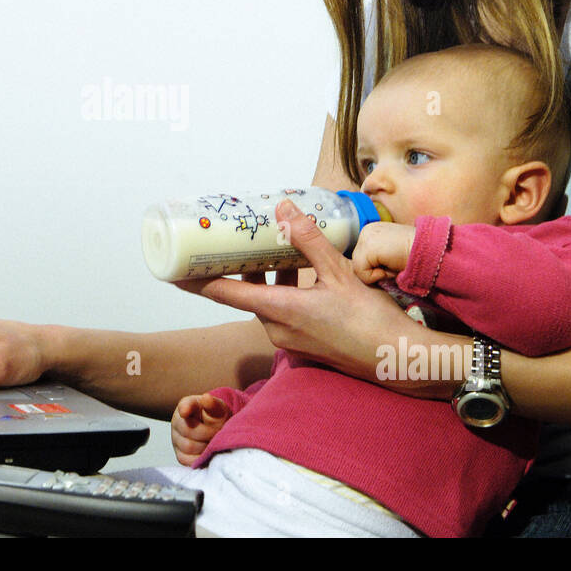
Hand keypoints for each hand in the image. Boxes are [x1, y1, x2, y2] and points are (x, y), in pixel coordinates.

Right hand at [170, 393, 230, 466]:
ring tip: (214, 441)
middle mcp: (177, 422)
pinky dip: (200, 458)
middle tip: (219, 433)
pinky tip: (208, 453)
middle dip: (208, 433)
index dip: (185, 408)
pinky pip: (187, 460)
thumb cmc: (216, 417)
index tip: (185, 411)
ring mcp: (176, 439)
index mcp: (187, 405)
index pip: (185, 406)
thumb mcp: (218, 408)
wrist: (216, 430)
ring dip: (205, 446)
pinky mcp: (180, 455)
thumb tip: (206, 398)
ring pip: (188, 446)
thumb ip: (212, 404)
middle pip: (188, 430)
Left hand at [175, 199, 460, 398]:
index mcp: (279, 311)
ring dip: (263, 274)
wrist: (399, 361)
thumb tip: (282, 209)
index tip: (171, 267)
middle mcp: (277, 328)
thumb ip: (309, 240)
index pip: (222, 293)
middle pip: (242, 293)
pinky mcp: (304, 342)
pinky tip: (299, 266)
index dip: (193, 280)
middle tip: (227, 238)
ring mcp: (289, 338)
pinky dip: (281, 287)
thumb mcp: (339, 272)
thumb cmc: (370, 322)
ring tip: (269, 244)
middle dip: (233, 266)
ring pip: (264, 299)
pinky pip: (281, 309)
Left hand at [350, 221, 415, 284]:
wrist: (428, 249)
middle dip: (376, 269)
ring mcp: (366, 237)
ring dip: (377, 273)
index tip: (394, 261)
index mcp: (372, 230)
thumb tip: (366, 270)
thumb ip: (377, 257)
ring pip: (359, 268)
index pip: (362, 257)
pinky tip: (391, 266)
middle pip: (358, 262)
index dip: (377, 266)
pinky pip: (362, 273)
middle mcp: (366, 230)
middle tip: (395, 263)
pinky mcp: (368, 247)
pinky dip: (377, 276)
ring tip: (394, 264)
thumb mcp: (391, 252)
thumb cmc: (415, 255)